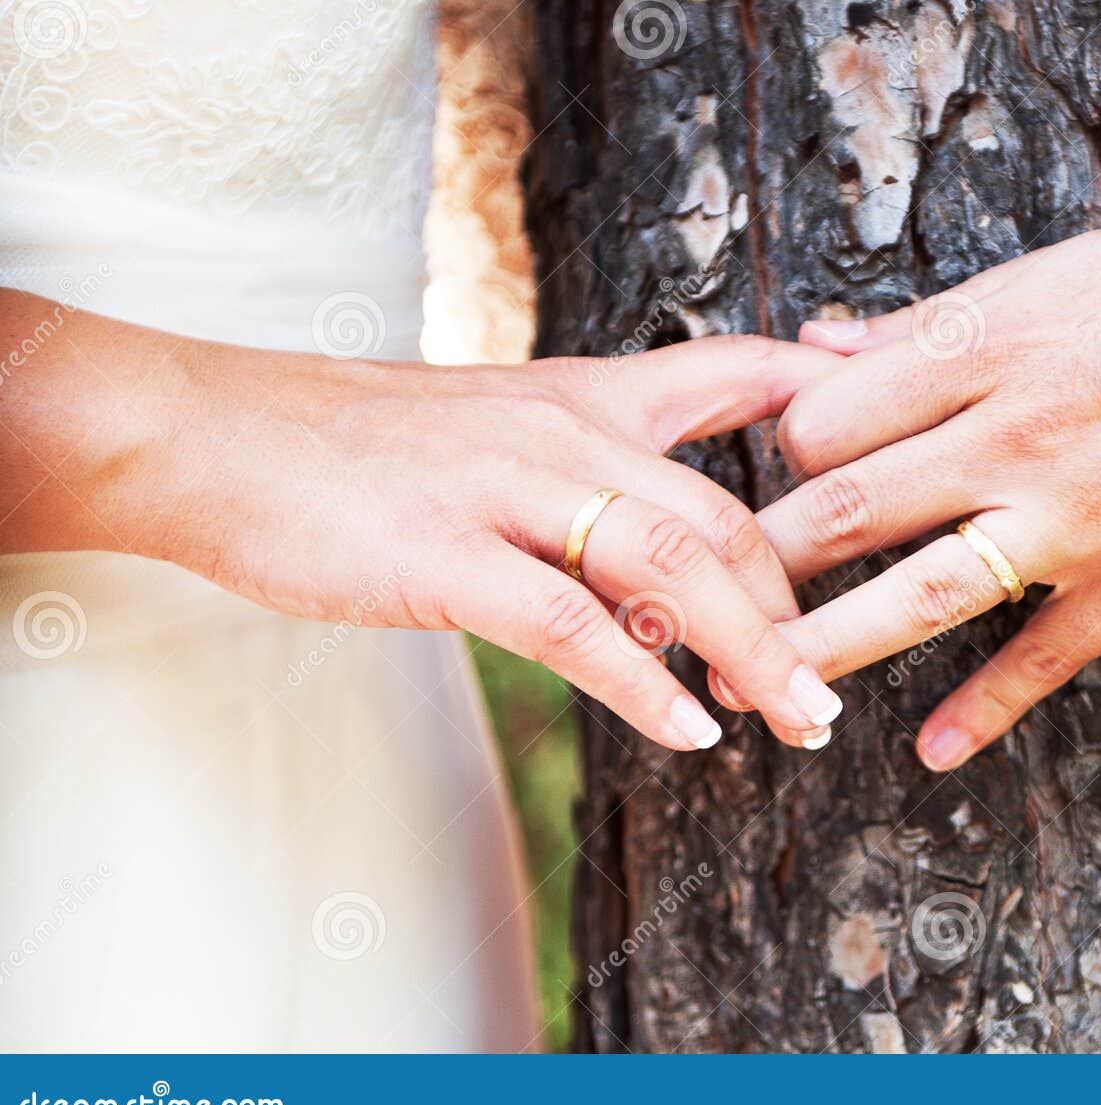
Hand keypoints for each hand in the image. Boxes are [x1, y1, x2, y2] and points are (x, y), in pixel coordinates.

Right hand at [0, 291, 843, 751]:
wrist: (212, 436)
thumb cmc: (349, 444)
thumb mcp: (485, 426)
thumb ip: (578, 477)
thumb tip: (648, 568)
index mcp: (579, 392)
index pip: (734, 371)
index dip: (819, 396)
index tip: (884, 434)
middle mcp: (561, 429)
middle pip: (722, 509)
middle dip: (793, 600)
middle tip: (833, 676)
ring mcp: (505, 488)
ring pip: (669, 565)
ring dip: (749, 653)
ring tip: (798, 717)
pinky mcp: (445, 554)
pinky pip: (572, 625)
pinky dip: (640, 686)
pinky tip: (685, 733)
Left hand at [733, 223, 1100, 769]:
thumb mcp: (1055, 272)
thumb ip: (930, 323)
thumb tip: (822, 344)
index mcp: (986, 348)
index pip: (829, 416)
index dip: (778, 450)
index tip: (767, 475)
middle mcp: (1014, 436)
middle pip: (849, 507)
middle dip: (765, 558)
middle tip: (708, 596)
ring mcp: (1072, 518)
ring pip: (918, 595)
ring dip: (829, 646)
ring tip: (761, 685)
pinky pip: (1041, 657)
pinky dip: (982, 709)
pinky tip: (928, 750)